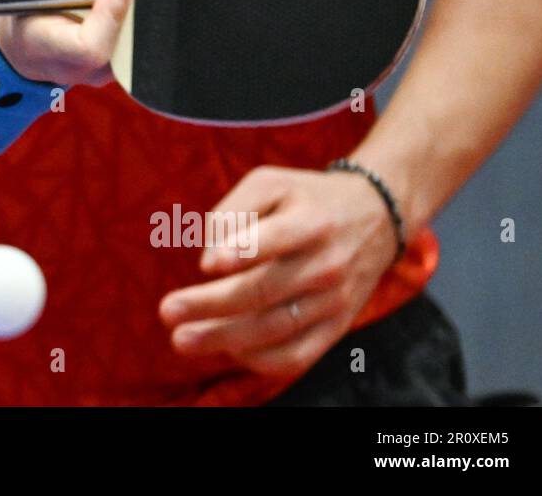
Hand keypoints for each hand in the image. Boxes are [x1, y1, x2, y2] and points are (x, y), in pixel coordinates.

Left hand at [157, 165, 398, 379]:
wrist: (374, 219)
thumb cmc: (304, 199)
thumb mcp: (270, 183)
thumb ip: (233, 213)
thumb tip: (209, 263)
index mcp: (311, 221)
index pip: (277, 238)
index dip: (242, 252)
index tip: (206, 264)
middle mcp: (327, 264)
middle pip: (265, 290)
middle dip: (211, 304)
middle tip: (167, 311)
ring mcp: (335, 300)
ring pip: (276, 328)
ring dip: (224, 338)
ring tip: (182, 339)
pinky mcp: (337, 327)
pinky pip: (297, 355)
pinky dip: (259, 358)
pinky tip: (227, 350)